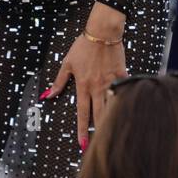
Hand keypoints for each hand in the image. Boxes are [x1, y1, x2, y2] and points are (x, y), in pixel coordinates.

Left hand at [46, 27, 127, 148]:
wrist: (102, 32)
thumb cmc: (84, 46)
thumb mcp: (67, 63)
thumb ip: (58, 81)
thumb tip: (47, 95)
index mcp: (83, 85)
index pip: (82, 112)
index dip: (82, 129)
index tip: (82, 143)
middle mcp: (97, 87)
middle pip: (98, 113)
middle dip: (98, 130)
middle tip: (99, 145)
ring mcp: (111, 81)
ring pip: (112, 105)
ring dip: (111, 119)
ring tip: (112, 133)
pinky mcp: (121, 74)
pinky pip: (125, 89)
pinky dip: (126, 99)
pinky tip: (129, 110)